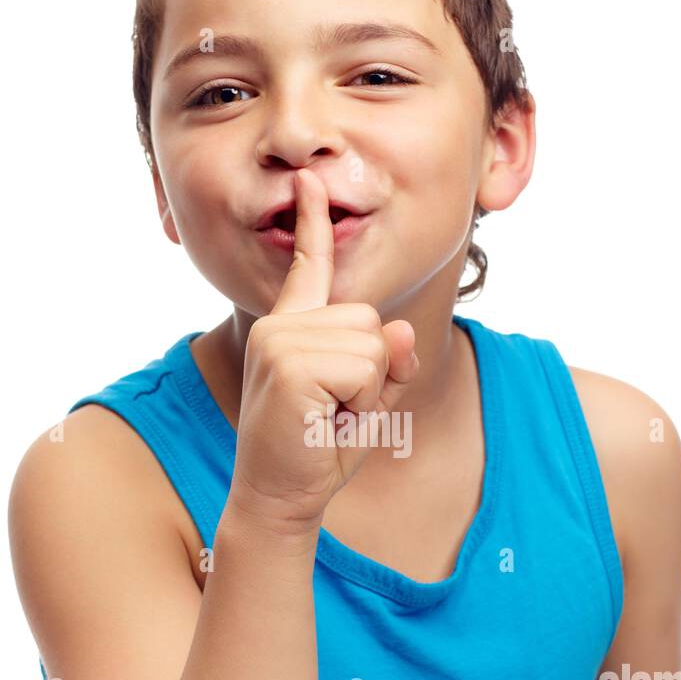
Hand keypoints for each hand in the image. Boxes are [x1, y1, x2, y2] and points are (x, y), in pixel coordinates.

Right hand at [228, 169, 418, 532]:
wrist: (279, 498)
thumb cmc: (317, 452)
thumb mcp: (367, 402)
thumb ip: (387, 363)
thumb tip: (401, 331)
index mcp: (291, 326)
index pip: (308, 266)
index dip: (314, 222)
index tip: (309, 181)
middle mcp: (280, 325)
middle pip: (371, 320)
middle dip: (371, 372)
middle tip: (333, 410)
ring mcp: (281, 340)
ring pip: (373, 344)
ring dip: (366, 391)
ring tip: (327, 416)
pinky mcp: (289, 363)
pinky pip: (366, 367)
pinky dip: (361, 402)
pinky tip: (323, 420)